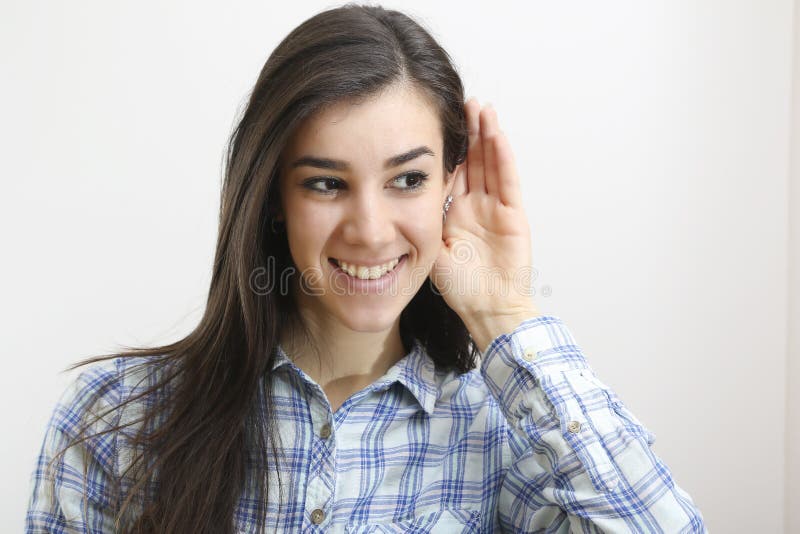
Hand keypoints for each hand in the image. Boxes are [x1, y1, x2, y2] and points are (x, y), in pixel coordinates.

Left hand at [431, 99, 539, 350]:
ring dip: (486, 135)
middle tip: (464, 102)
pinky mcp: (514, 215)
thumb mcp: (431, 249)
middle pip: (473, 160)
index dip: (447, 147)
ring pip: (491, 164)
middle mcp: (476, 205)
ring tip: (481, 107)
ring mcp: (496, 208)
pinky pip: (507, 181)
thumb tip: (396, 196)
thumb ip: (420, 222)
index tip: (439, 121)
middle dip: (469, 132)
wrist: (486, 309)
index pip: (452, 172)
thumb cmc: (460, 287)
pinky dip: (502, 158)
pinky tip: (496, 135)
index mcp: (455, 212)